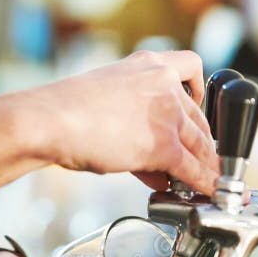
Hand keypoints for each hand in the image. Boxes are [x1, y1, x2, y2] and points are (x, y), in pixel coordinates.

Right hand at [21, 50, 217, 193]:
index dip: (198, 96)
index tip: (197, 109)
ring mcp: (167, 114)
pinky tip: (206, 190)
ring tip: (206, 181)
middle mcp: (164, 84)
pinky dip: (203, 182)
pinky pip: (193, 168)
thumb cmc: (66, 110)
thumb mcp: (109, 101)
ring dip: (207, 166)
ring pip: (201, 145)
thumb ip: (135, 123)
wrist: (50, 121)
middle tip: (197, 161)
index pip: (190, 70)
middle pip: (198, 118)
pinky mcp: (164, 145)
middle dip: (199, 143)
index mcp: (149, 65)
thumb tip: (150, 157)